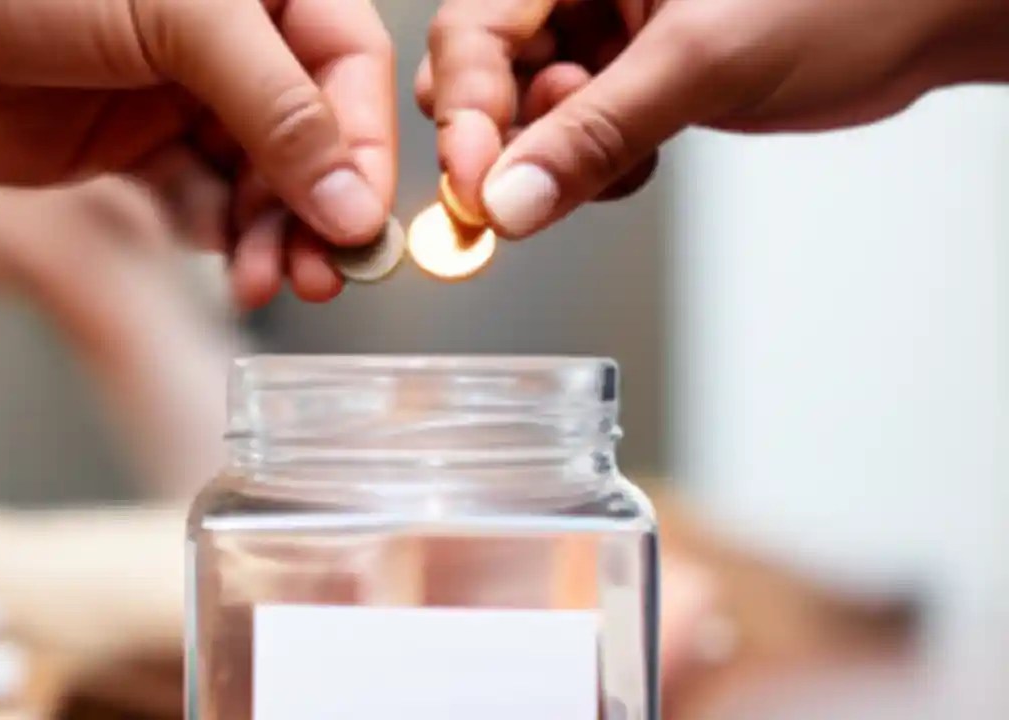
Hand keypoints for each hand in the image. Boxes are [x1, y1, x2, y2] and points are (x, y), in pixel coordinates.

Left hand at [0, 0, 396, 304]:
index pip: (348, 65)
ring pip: (259, 178)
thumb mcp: (178, 20)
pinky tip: (220, 257)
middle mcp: (231, 41)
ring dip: (270, 236)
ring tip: (263, 282)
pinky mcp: (137, 146)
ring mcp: (183, 95)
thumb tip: (350, 199)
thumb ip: (275, 106)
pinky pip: (199, 200)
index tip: (361, 219)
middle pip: (313, 134)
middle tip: (321, 273)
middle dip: (318, 208)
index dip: (366, 145)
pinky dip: (216, 233)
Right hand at [418, 0, 1008, 236]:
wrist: (925, 16)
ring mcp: (604, 30)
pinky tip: (639, 159)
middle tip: (530, 186)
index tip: (479, 189)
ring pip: (524, 112)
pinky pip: (573, 134)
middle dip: (503, 138)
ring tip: (619, 157)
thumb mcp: (701, 62)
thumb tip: (508, 201)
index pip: (474, 29)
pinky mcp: (630, 74)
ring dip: (552, 160)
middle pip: (483, 70)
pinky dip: (591, 166)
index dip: (467, 112)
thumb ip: (594, 135)